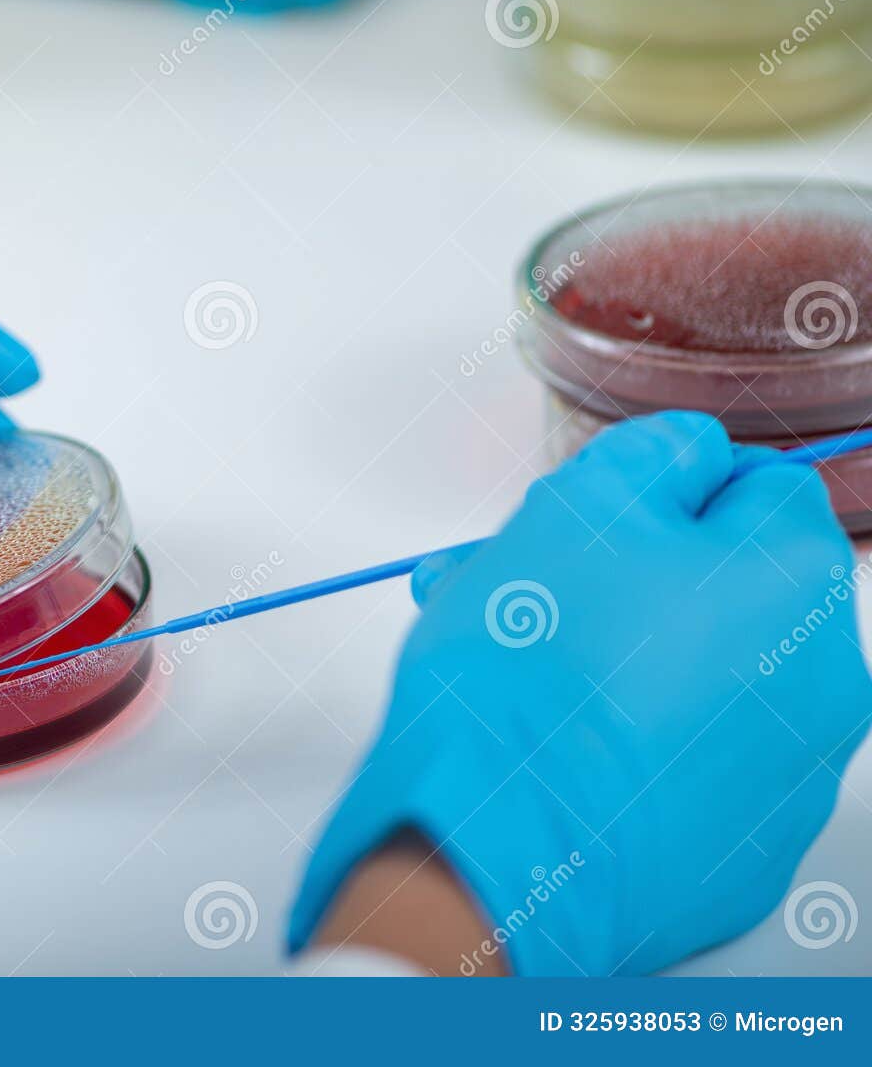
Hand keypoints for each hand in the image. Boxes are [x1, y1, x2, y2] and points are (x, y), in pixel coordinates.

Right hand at [289, 412, 871, 974]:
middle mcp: (824, 686)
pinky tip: (553, 748)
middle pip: (725, 591)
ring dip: (618, 658)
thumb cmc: (528, 677)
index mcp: (798, 581)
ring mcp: (786, 785)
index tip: (589, 520)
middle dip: (625, 577)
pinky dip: (629, 748)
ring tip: (513, 671)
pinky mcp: (737, 858)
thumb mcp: (576, 506)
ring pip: (701, 680)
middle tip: (524, 590)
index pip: (758, 485)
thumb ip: (654, 454)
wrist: (489, 851)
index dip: (662, 491)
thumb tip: (690, 457)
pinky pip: (686, 769)